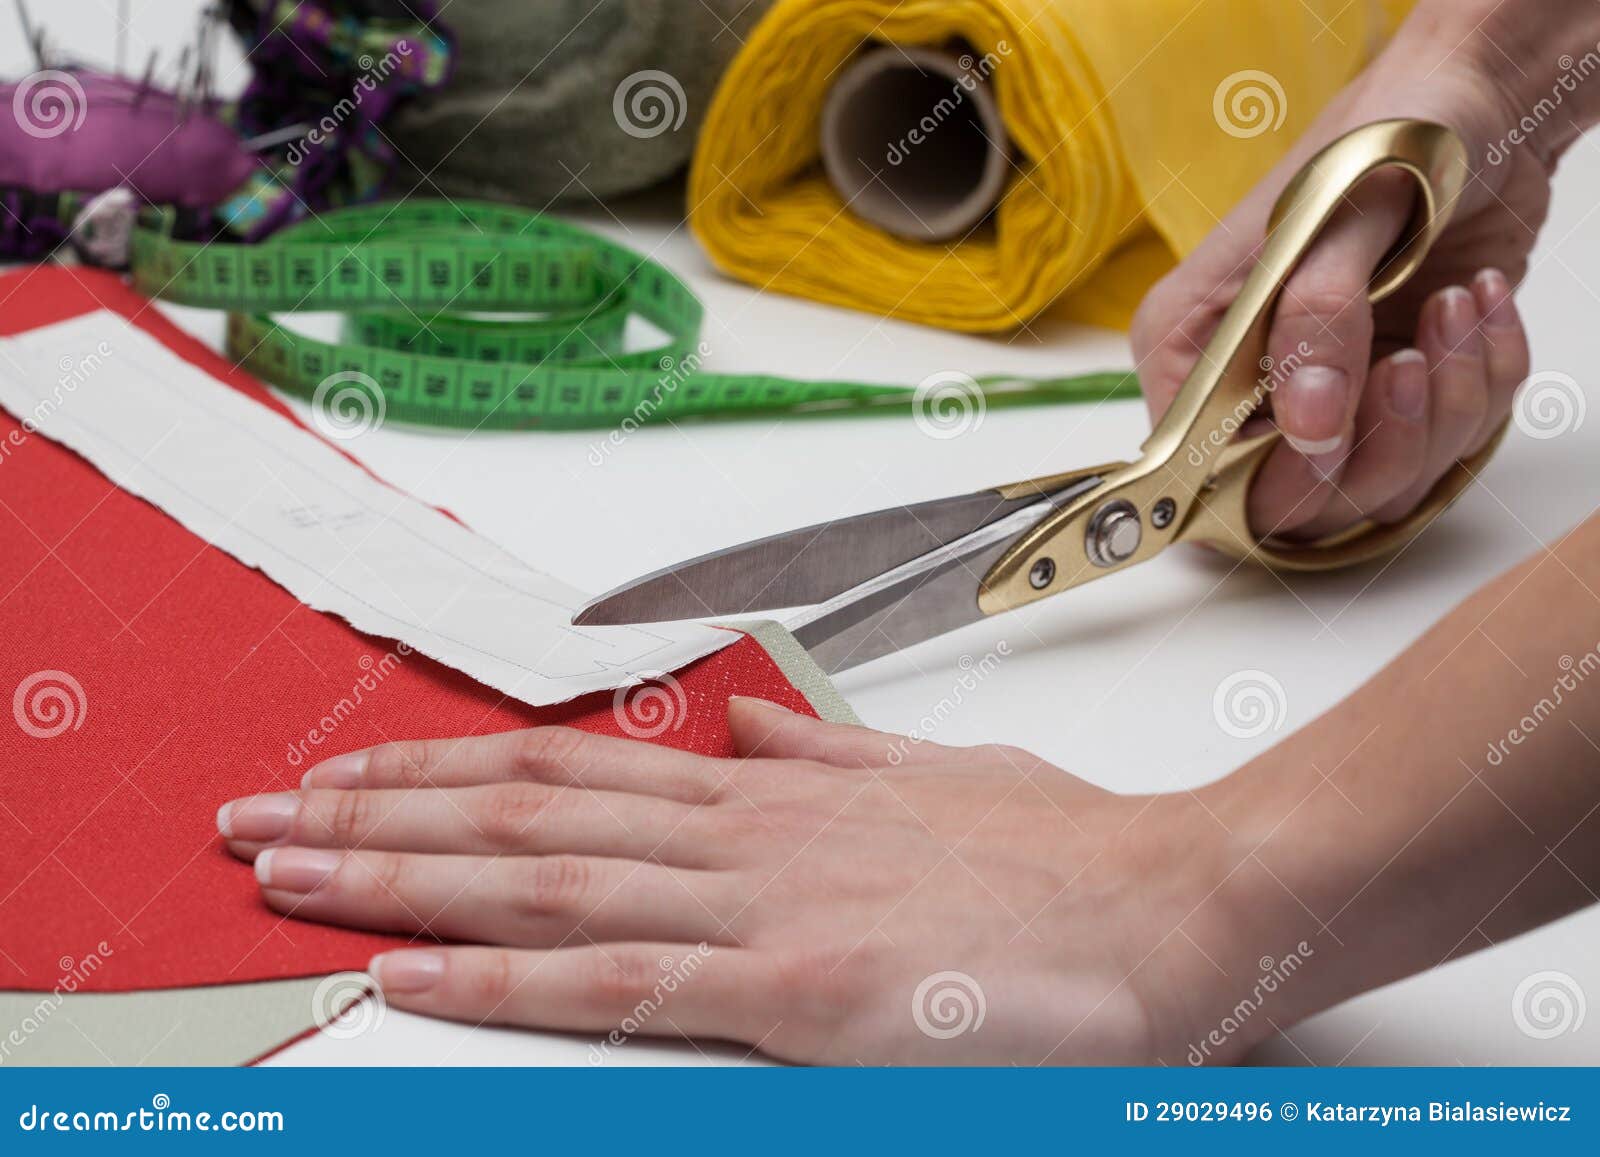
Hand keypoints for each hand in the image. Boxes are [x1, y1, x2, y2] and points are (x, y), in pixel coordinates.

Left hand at [217, 699, 1268, 1064]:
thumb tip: (746, 725)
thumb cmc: (1062, 855)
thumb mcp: (931, 779)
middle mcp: (743, 835)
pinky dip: (500, 980)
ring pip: (544, 881)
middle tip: (260, 818)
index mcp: (771, 795)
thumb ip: (824, 756)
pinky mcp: (794, 992)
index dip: (447, 776)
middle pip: (526, 816)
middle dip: (381, 818)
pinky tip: (408, 976)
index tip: (354, 778)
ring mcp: (760, 908)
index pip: (570, 775)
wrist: (1169, 903)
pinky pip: (618, 984)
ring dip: (404, 877)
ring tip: (291, 875)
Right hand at [1131, 11, 1544, 539]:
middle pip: (1296, 500)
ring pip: (1377, 486)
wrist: (1474, 106)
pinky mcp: (1391, 400)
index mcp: (1188, 348)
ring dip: (1444, 406)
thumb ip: (1318, 324)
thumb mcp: (1339, 218)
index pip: (1202, 472)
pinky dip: (1481, 383)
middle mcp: (1243, 388)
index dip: (1278, 473)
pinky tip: (1478, 308)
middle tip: (1415, 360)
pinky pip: (1442, 449)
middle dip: (1380, 443)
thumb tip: (1309, 430)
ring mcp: (1321, 399)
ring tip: (1456, 310)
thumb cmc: (1381, 140)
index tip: (1344, 424)